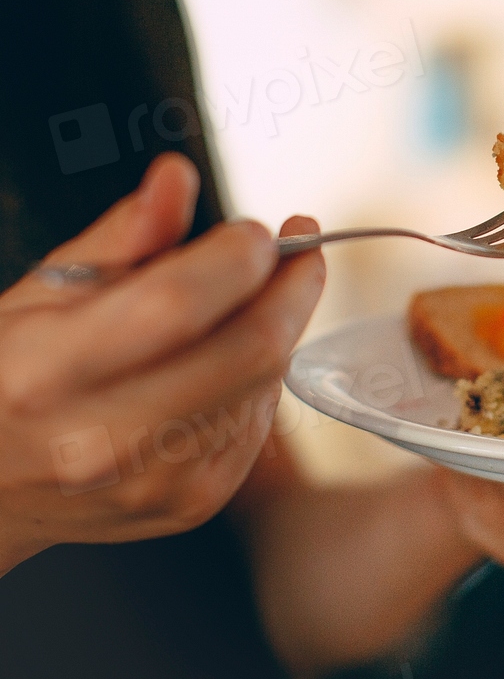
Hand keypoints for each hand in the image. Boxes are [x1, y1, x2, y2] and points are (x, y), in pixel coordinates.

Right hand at [0, 154, 324, 574]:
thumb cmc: (11, 376)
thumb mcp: (42, 293)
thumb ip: (123, 234)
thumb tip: (177, 176)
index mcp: (49, 373)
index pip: (178, 302)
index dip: (238, 256)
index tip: (259, 230)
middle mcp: (104, 440)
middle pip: (250, 349)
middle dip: (294, 286)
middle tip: (300, 249)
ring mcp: (156, 481)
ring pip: (266, 382)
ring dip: (278, 327)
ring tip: (253, 298)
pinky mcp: (195, 501)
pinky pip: (262, 420)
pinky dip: (263, 376)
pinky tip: (231, 356)